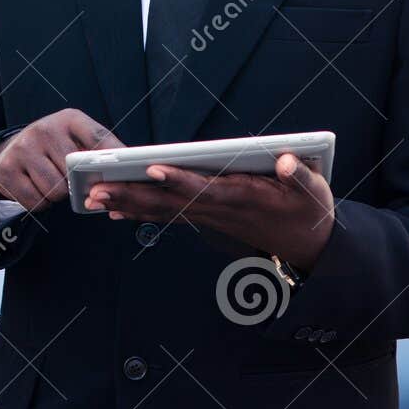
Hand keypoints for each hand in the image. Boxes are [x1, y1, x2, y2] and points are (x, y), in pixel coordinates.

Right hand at [0, 108, 123, 212]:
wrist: (14, 148)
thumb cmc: (57, 146)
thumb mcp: (78, 137)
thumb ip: (102, 149)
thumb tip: (134, 165)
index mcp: (69, 118)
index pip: (98, 138)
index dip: (112, 158)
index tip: (124, 173)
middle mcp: (43, 129)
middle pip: (76, 172)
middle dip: (78, 184)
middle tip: (73, 182)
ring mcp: (22, 148)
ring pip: (55, 190)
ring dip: (59, 196)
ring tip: (54, 183)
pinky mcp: (6, 170)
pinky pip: (36, 202)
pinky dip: (41, 203)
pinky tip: (38, 189)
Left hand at [86, 152, 334, 272]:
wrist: (311, 247)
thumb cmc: (311, 211)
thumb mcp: (315, 190)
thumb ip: (300, 175)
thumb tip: (286, 161)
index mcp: (245, 198)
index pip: (205, 188)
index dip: (179, 179)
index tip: (152, 167)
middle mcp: (222, 210)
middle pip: (172, 202)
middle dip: (135, 195)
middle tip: (98, 191)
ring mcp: (212, 217)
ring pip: (164, 211)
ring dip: (128, 205)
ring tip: (93, 199)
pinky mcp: (208, 218)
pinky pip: (168, 216)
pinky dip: (141, 212)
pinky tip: (115, 211)